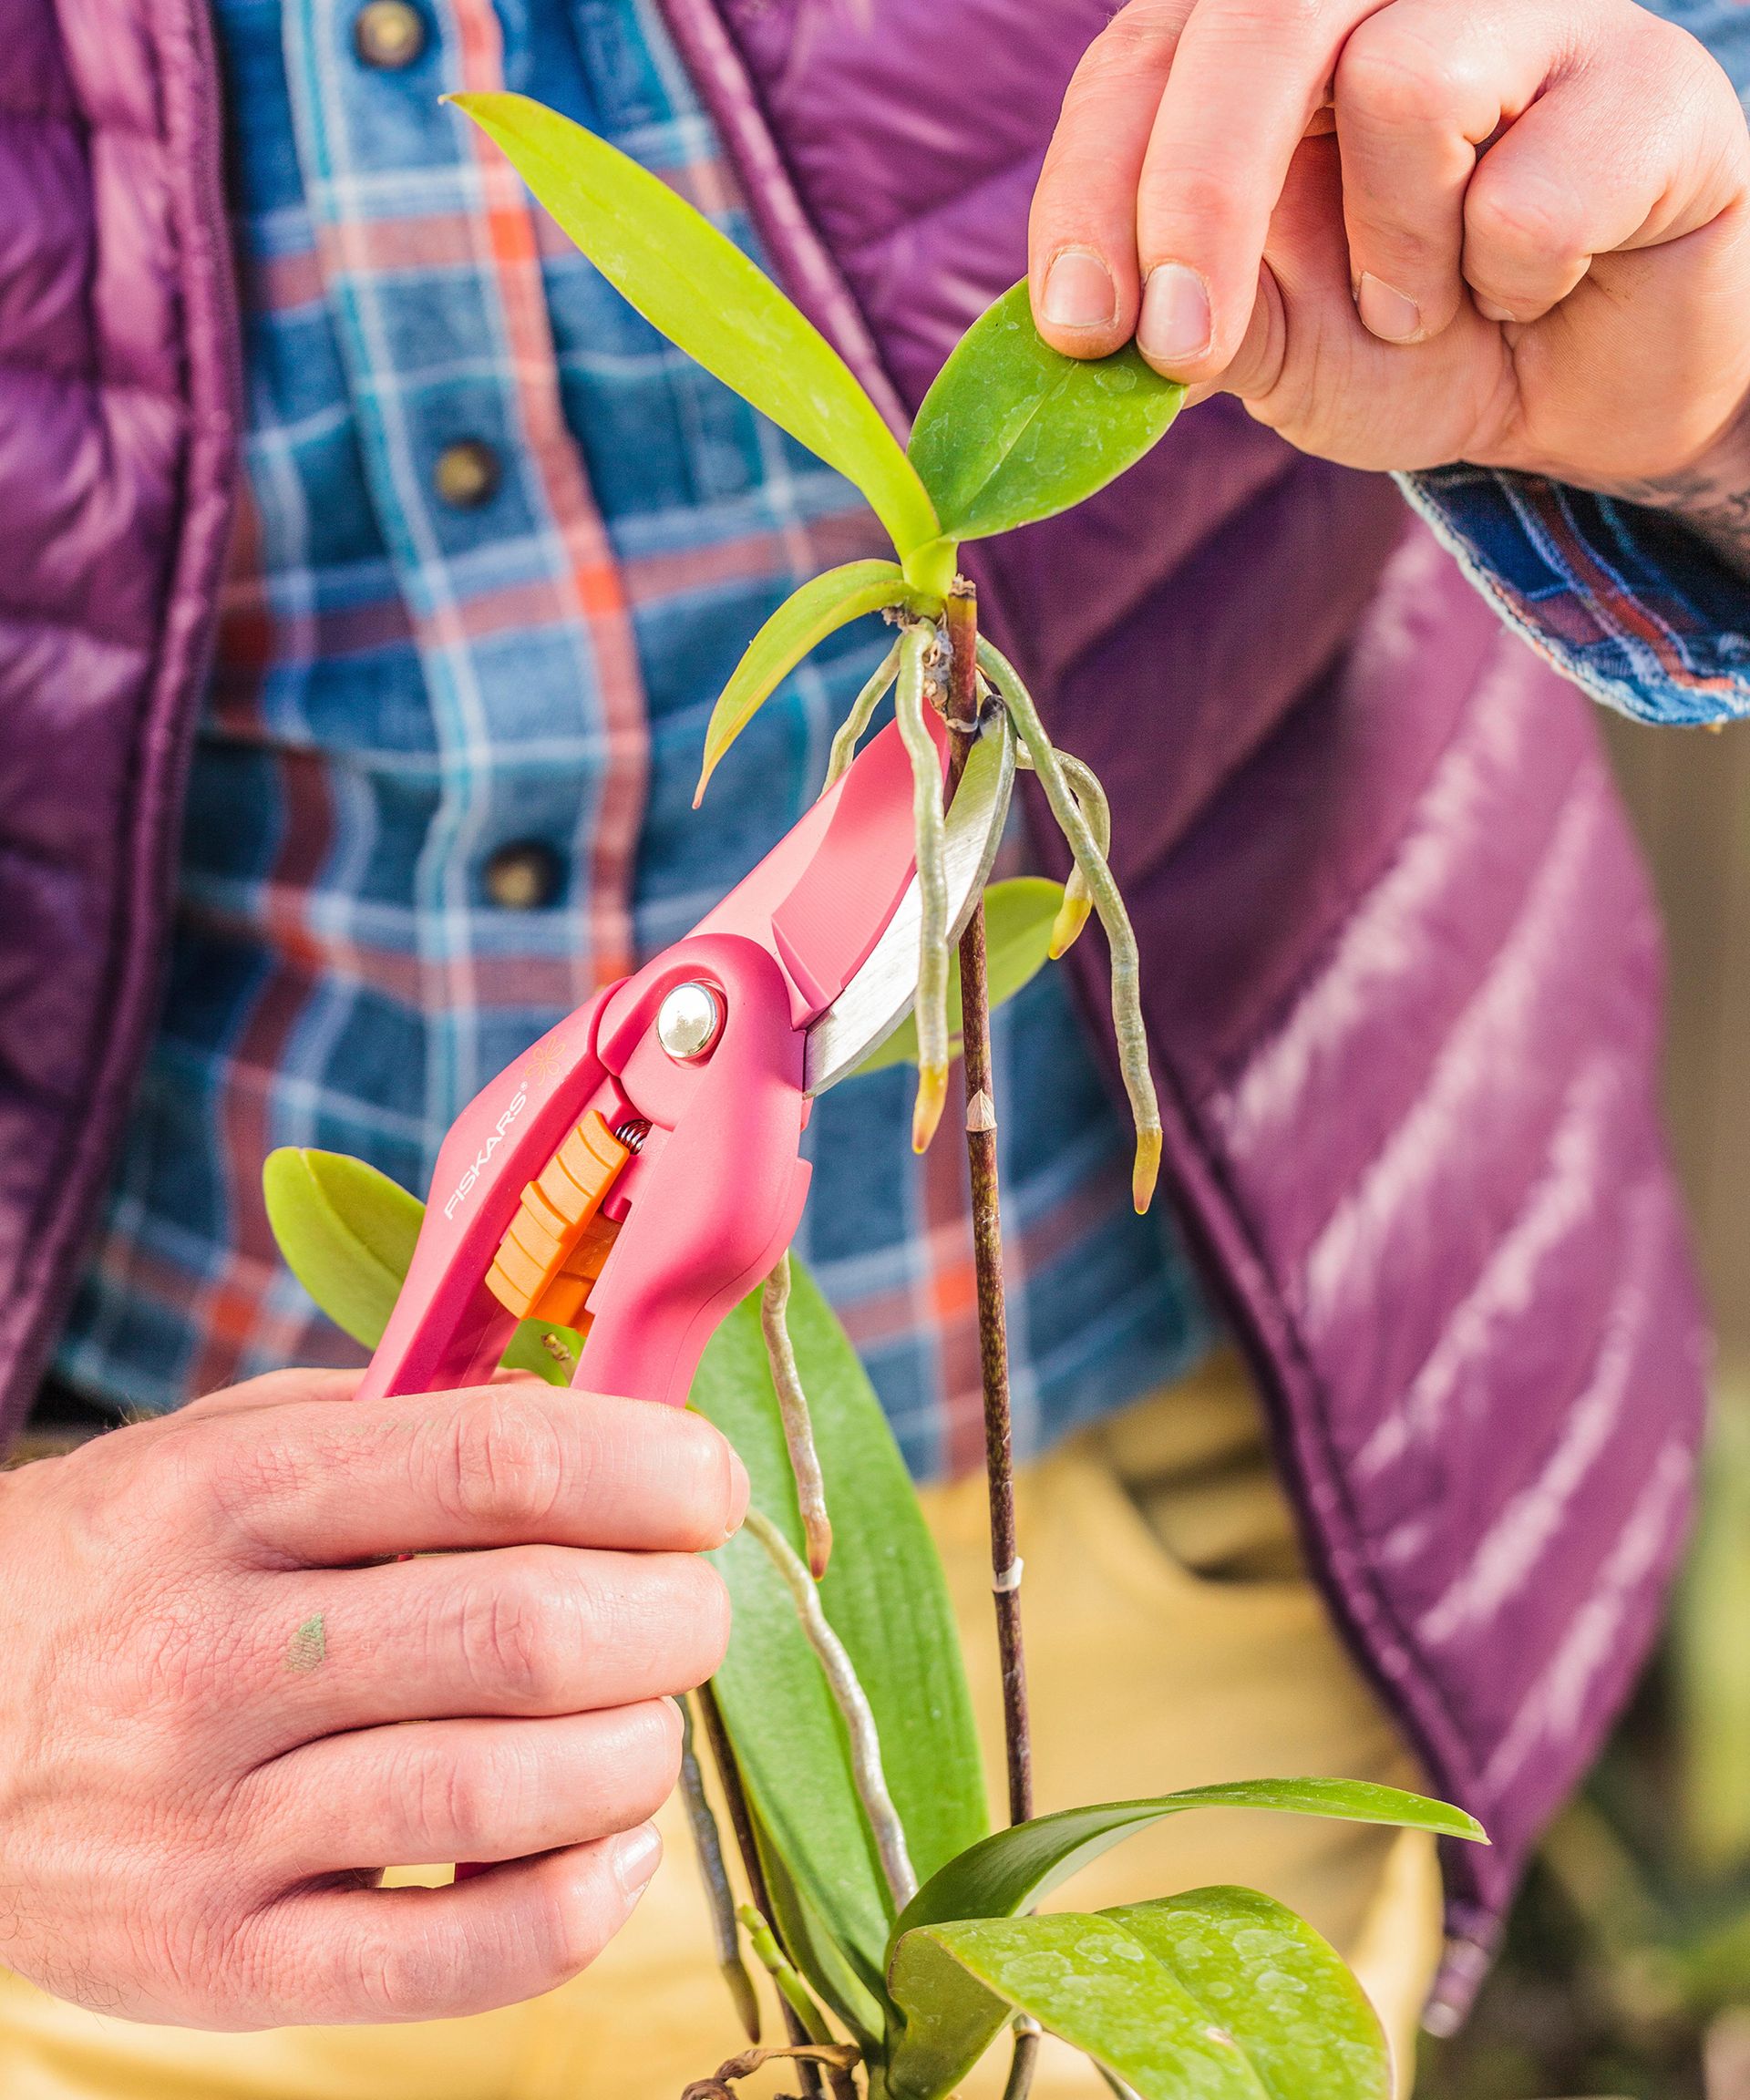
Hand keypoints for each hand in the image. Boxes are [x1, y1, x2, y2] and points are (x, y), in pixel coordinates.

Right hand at [0, 1369, 743, 2026]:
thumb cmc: (118, 1570)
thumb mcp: (218, 1449)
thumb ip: (396, 1424)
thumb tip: (593, 1418)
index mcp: (229, 1498)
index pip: (492, 1463)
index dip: (644, 1470)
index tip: (707, 1487)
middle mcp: (214, 1655)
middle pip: (524, 1632)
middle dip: (669, 1619)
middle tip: (688, 1612)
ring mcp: (206, 1824)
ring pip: (504, 1791)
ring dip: (635, 1754)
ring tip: (640, 1723)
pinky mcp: (214, 1962)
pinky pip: (452, 1957)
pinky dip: (579, 1905)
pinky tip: (612, 1851)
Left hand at [1028, 0, 1749, 502]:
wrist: (1579, 383)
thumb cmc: (1411, 337)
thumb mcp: (1273, 345)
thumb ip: (1192, 323)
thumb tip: (1092, 330)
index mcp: (1267, 30)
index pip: (1144, 56)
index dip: (1093, 184)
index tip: (1082, 325)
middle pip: (1260, 17)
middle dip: (1200, 196)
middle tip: (1184, 348)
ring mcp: (1526, 8)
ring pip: (1404, 83)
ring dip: (1397, 258)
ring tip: (1428, 306)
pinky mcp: (1647, 76)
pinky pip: (1536, 191)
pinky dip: (1513, 282)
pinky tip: (1534, 287)